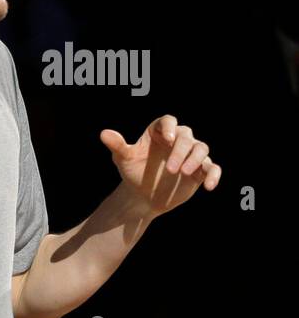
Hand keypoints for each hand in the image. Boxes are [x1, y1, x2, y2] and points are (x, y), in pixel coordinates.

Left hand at [99, 115, 221, 217]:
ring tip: (184, 173)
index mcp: (159, 132)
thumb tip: (104, 133)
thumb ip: (117, 146)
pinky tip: (209, 186)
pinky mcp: (200, 170)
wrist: (142, 196)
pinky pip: (212, 168)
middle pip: (187, 136)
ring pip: (201, 148)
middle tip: (170, 169)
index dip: (169, 127)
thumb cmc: (133, 172)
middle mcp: (177, 140)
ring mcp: (190, 155)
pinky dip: (214, 175)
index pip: (168, 121)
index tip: (168, 138)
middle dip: (180, 151)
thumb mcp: (123, 159)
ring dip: (196, 160)